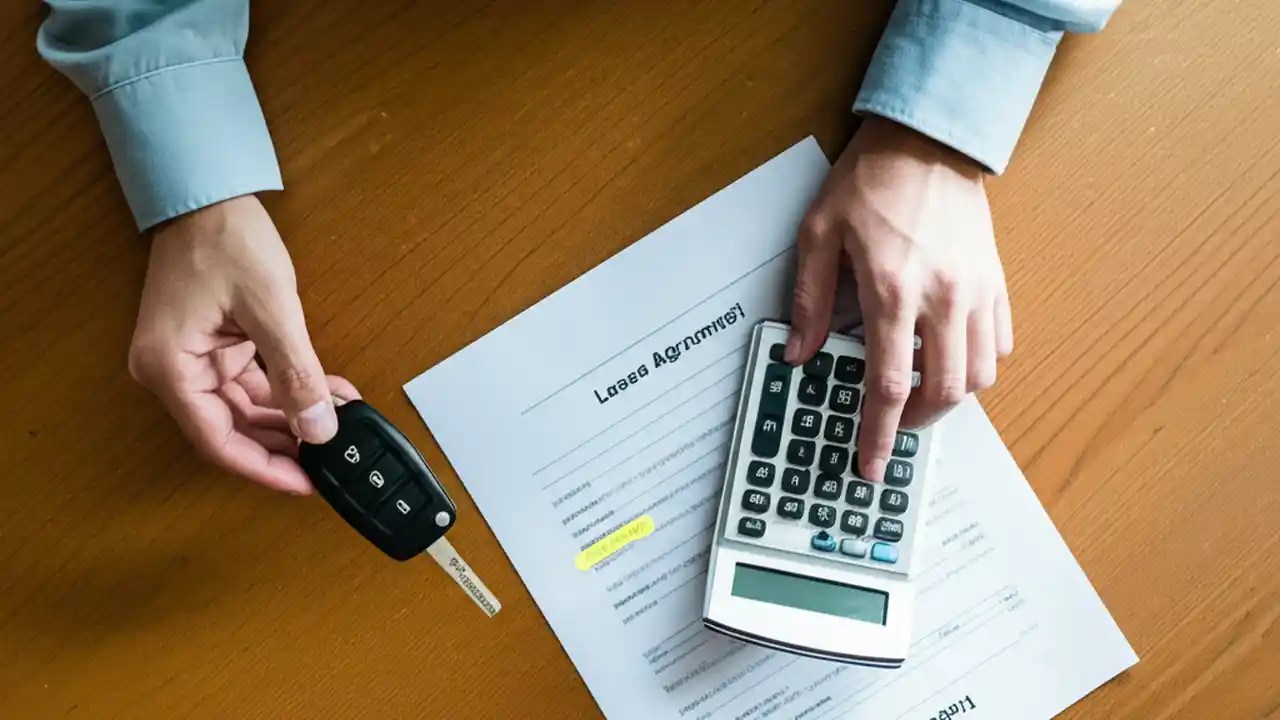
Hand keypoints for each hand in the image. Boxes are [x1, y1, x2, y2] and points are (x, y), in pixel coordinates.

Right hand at [127, 195, 358, 493]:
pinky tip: (329, 394)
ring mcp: (192, 357)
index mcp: (170, 368)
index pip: (218, 441)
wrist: (207, 192)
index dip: (265, 469)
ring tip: (340, 423)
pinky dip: (288, 388)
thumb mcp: (272, 311)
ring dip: (294, 416)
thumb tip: (320, 428)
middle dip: (287, 444)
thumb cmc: (224, 239)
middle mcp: (172, 370)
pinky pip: (251, 381)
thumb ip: (297, 375)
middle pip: (232, 430)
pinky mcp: (211, 345)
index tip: (305, 484)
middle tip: (332, 460)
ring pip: (246, 408)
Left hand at [789, 117, 1012, 481]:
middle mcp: (944, 297)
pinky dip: (977, 363)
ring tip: (919, 391)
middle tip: (891, 424)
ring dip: (950, 396)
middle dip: (916, 422)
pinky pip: (1000, 343)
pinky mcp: (998, 280)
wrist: (928, 138)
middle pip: (945, 392)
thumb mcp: (819, 234)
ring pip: (980, 375)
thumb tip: (800, 352)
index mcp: (893, 291)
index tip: (870, 463)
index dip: (878, 433)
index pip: (888, 385)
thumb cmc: (871, 181)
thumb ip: (810, 300)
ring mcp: (978, 290)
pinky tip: (949, 355)